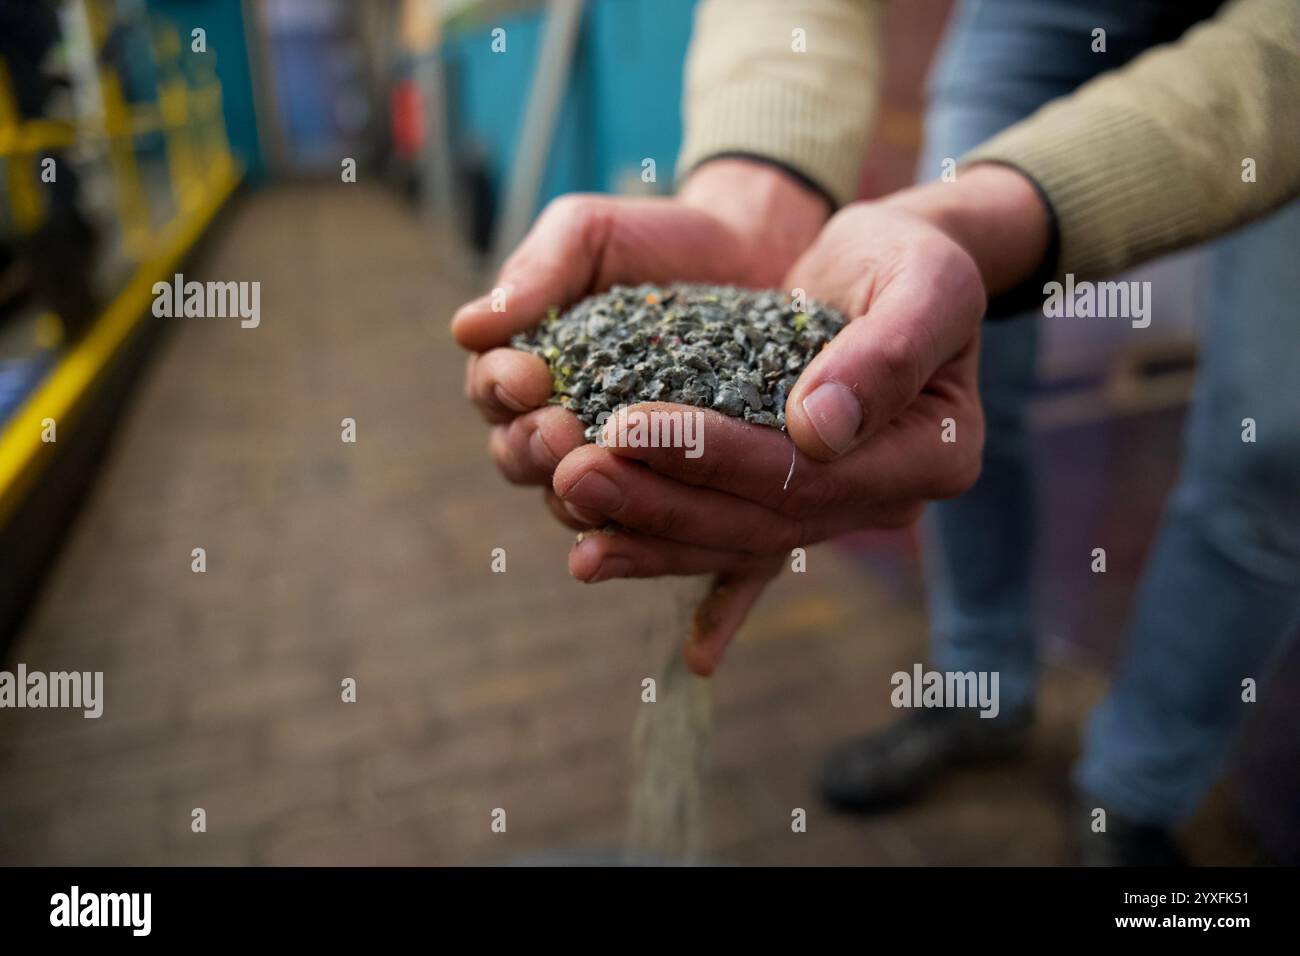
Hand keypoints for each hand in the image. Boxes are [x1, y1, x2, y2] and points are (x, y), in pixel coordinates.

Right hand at [453, 158, 829, 516]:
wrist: (752, 250)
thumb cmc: (656, 238)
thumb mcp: (590, 234)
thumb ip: (536, 272)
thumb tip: (467, 328)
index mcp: (527, 368)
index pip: (491, 393)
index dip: (500, 389)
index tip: (528, 376)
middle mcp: (561, 423)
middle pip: (521, 456)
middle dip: (534, 445)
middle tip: (562, 430)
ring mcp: (618, 460)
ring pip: (575, 499)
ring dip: (579, 492)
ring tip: (605, 468)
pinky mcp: (675, 485)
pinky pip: (647, 521)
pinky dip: (642, 530)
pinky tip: (654, 521)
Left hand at [554, 166, 1050, 673]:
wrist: (886, 270)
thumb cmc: (912, 261)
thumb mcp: (924, 280)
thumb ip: (886, 351)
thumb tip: (817, 431)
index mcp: (929, 456)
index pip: (808, 476)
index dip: (715, 457)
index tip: (628, 425)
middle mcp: (879, 499)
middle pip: (757, 523)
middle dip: (659, 500)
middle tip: (570, 472)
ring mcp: (828, 506)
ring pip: (727, 541)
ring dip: (641, 528)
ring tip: (565, 499)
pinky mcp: (779, 494)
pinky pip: (716, 537)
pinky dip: (654, 545)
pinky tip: (589, 554)